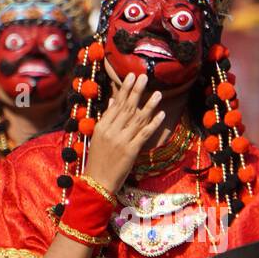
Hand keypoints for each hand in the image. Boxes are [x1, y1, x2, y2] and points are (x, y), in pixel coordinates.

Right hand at [81, 72, 164, 192]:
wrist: (98, 181)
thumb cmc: (98, 159)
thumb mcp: (98, 136)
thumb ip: (107, 118)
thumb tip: (113, 100)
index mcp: (101, 126)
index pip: (116, 104)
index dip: (125, 89)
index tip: (131, 76)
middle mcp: (111, 131)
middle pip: (127, 108)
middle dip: (136, 91)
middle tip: (144, 76)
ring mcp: (121, 141)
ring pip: (138, 119)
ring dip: (149, 105)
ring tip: (158, 92)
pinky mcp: (131, 151)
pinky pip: (144, 134)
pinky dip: (153, 123)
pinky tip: (161, 114)